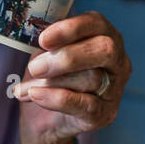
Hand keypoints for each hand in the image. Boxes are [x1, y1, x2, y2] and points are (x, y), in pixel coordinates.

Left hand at [14, 11, 130, 143]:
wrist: (44, 119)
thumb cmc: (48, 79)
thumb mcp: (46, 54)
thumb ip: (49, 43)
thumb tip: (40, 37)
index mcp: (104, 37)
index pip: (97, 24)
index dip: (71, 29)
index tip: (44, 40)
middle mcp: (117, 61)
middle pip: (105, 49)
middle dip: (68, 57)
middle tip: (36, 68)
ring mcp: (115, 90)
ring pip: (92, 78)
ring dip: (54, 82)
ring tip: (27, 87)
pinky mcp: (105, 114)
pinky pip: (86, 105)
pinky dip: (57, 99)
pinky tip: (36, 95)